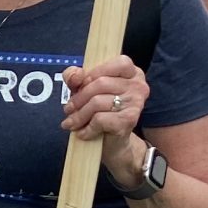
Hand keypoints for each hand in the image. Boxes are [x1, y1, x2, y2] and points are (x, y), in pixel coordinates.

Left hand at [62, 53, 148, 173]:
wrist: (114, 144)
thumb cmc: (101, 112)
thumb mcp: (86, 90)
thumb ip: (77, 77)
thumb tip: (75, 75)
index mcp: (132, 73)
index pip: (118, 62)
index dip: (94, 72)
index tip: (80, 85)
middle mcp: (138, 86)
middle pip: (100, 83)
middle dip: (79, 98)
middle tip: (69, 109)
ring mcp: (135, 103)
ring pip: (97, 102)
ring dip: (79, 115)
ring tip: (72, 122)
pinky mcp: (128, 121)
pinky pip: (99, 119)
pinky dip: (86, 128)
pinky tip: (83, 132)